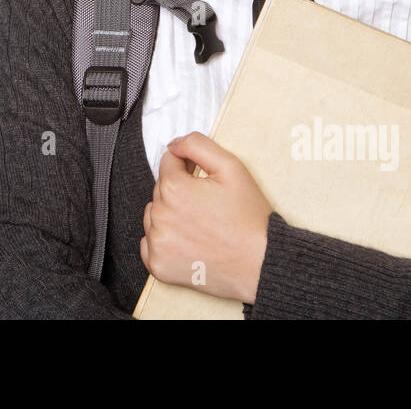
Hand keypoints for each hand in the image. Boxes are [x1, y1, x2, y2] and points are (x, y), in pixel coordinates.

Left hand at [139, 131, 271, 304]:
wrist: (261, 263)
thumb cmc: (249, 218)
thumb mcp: (231, 167)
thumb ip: (197, 144)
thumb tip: (173, 144)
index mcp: (174, 189)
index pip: (168, 163)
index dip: (188, 167)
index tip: (204, 181)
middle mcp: (160, 216)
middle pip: (161, 189)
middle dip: (180, 192)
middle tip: (208, 206)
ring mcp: (158, 243)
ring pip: (154, 215)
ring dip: (171, 215)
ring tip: (200, 225)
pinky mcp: (159, 265)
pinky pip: (150, 243)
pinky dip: (165, 241)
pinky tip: (189, 242)